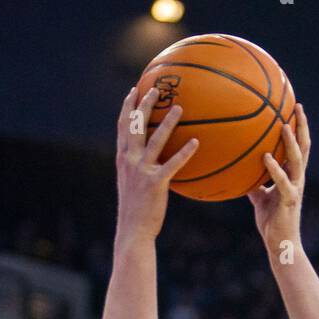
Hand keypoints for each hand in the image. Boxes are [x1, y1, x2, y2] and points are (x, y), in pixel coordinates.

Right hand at [115, 86, 198, 240]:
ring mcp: (142, 171)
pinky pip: (172, 164)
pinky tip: (196, 142)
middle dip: (144, 105)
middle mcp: (129, 161)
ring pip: (155, 140)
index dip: (128, 107)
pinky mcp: (156, 183)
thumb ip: (139, 168)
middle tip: (156, 88)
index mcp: (122, 159)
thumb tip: (153, 159)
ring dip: (167, 122)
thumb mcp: (132, 185)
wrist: (133, 230)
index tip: (133, 91)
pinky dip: (184, 152)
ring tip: (179, 107)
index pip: (122, 127)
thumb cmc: (136, 210)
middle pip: (136, 126)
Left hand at [247, 103, 310, 253]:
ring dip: (291, 142)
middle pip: (304, 147)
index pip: (298, 147)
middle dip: (302, 126)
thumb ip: (255, 183)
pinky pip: (282, 181)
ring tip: (285, 125)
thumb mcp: (260, 198)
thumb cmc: (271, 222)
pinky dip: (275, 168)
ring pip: (297, 160)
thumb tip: (240, 171)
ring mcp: (295, 188)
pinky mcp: (289, 200)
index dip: (298, 128)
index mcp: (293, 176)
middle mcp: (298, 178)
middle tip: (298, 106)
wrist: (280, 244)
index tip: (294, 108)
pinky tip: (266, 157)